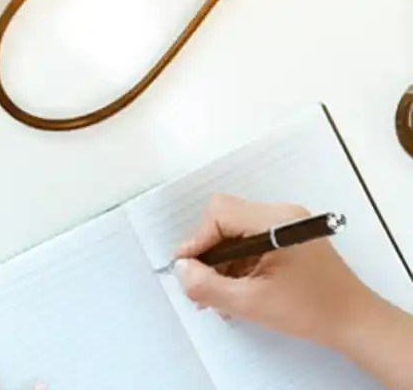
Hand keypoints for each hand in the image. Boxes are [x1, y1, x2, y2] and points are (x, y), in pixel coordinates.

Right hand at [172, 194, 378, 348]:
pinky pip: (252, 241)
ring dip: (222, 261)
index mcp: (275, 222)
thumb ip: (207, 285)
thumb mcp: (250, 303)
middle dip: (208, 252)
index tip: (185, 270)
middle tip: (199, 284)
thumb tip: (180, 269)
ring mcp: (288, 225)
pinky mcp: (291, 238)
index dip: (197, 240)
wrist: (356, 323)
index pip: (219, 213)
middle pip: (226, 220)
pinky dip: (238, 263)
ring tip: (216, 295)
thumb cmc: (308, 311)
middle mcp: (282, 215)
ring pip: (237, 232)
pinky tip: (236, 289)